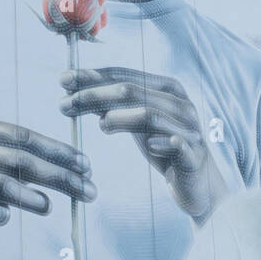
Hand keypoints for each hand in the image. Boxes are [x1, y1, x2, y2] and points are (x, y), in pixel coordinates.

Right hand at [0, 113, 94, 259]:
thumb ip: (28, 159)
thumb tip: (81, 168)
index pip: (23, 137)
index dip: (58, 152)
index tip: (87, 166)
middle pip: (19, 160)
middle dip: (59, 176)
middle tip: (88, 190)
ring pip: (1, 184)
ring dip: (33, 197)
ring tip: (49, 206)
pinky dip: (0, 213)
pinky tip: (6, 216)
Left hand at [60, 67, 228, 222]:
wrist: (196, 184)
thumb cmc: (164, 148)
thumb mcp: (136, 123)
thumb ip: (112, 105)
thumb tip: (73, 89)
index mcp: (167, 89)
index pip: (125, 75)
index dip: (93, 76)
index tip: (63, 80)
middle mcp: (179, 103)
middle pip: (132, 91)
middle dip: (95, 95)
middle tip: (65, 104)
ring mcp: (189, 128)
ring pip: (150, 115)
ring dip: (119, 117)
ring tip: (99, 126)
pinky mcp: (194, 155)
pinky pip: (178, 145)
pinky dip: (164, 143)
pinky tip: (150, 146)